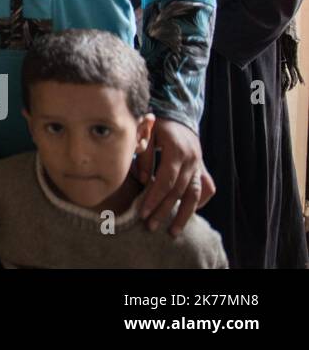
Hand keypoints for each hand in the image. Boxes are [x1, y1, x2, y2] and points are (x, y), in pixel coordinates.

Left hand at [136, 119, 214, 234]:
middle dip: (164, 210)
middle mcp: (192, 161)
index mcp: (177, 151)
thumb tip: (143, 179)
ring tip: (173, 232)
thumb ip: (144, 154)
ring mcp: (200, 166)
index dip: (154, 198)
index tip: (143, 212)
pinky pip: (206, 189)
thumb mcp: (147, 132)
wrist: (179, 117)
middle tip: (150, 225)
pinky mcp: (203, 169)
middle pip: (179, 192)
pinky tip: (188, 213)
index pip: (166, 180)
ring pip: (195, 195)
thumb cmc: (158, 125)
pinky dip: (199, 202)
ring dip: (184, 215)